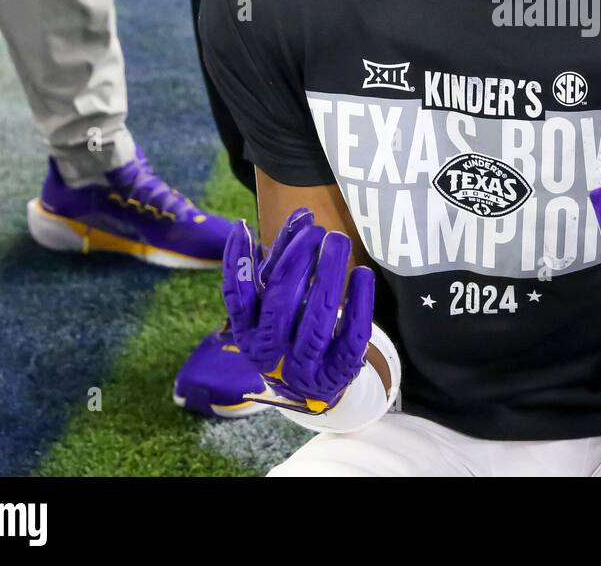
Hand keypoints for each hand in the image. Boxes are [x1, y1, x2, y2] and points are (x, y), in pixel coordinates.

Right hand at [222, 209, 373, 412]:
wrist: (311, 385)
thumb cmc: (291, 326)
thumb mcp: (276, 296)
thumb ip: (283, 257)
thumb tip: (301, 215)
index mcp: (247, 334)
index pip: (238, 297)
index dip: (238, 261)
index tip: (248, 224)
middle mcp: (271, 353)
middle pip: (281, 303)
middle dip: (298, 261)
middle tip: (317, 231)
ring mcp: (305, 365)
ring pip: (316, 320)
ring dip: (327, 275)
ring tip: (337, 240)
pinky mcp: (338, 370)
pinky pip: (351, 336)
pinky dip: (358, 303)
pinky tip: (362, 272)